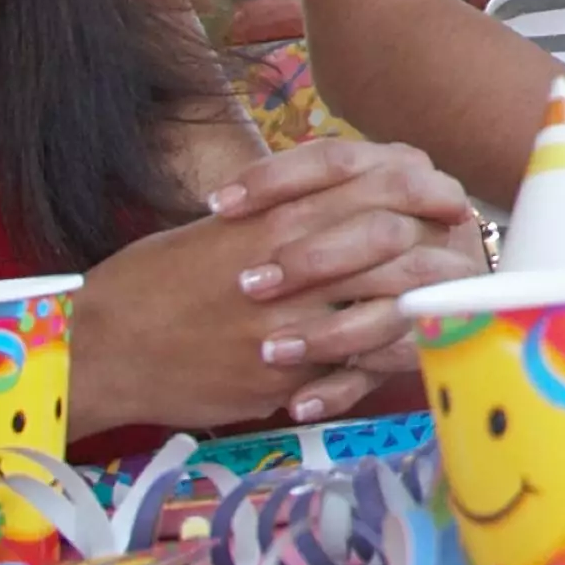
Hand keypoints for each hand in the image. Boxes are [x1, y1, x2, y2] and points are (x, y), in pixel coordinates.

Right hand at [74, 138, 485, 434]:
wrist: (102, 346)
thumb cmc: (153, 281)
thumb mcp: (219, 228)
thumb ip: (284, 211)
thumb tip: (346, 200)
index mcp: (274, 219)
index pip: (375, 186)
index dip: (424, 188)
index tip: (447, 196)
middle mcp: (289, 267)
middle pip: (395, 242)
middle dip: (439, 244)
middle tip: (462, 250)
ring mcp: (288, 326)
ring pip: (385, 307)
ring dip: (420, 302)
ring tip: (442, 301)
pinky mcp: (281, 378)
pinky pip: (353, 368)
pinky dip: (381, 359)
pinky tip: (398, 352)